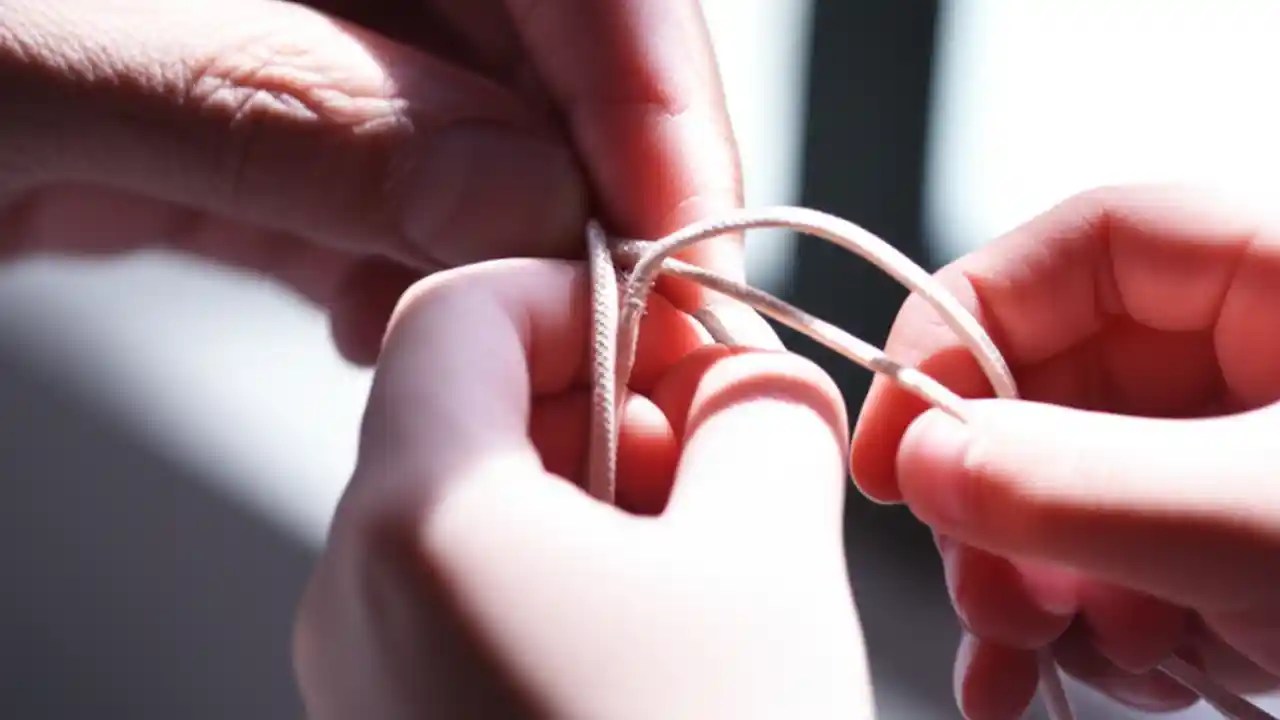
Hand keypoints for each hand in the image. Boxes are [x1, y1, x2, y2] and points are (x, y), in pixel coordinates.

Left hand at [1, 0, 760, 362]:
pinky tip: (403, 325)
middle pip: (515, 41)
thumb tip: (508, 186)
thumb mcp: (21, 59)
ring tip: (520, 341)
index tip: (680, 213)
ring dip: (502, 246)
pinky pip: (358, 194)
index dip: (635, 66)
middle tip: (634, 317)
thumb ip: (274, 108)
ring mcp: (256, 35)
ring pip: (450, 131)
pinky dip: (402, 271)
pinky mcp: (214, 131)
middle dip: (588, 180)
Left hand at [292, 260, 871, 718]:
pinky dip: (566, 568)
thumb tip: (750, 371)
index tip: (687, 330)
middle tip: (723, 441)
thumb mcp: (771, 565)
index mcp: (416, 519)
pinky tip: (661, 624)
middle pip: (464, 402)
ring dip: (597, 485)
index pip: (462, 312)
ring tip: (710, 546)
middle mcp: (355, 594)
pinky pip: (471, 594)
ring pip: (473, 502)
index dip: (583, 292)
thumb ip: (763, 416)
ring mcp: (367, 673)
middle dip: (606, 392)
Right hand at [851, 186, 1279, 717]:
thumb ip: (1075, 481)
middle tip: (983, 592)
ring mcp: (1242, 453)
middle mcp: (1255, 355)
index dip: (957, 330)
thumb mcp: (1262, 524)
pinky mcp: (1240, 541)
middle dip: (999, 500)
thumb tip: (924, 459)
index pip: (1073, 252)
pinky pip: (1118, 555)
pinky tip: (1063, 679)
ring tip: (1042, 659)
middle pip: (1055, 386)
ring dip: (1035, 582)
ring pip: (1072, 485)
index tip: (894, 439)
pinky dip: (1079, 624)